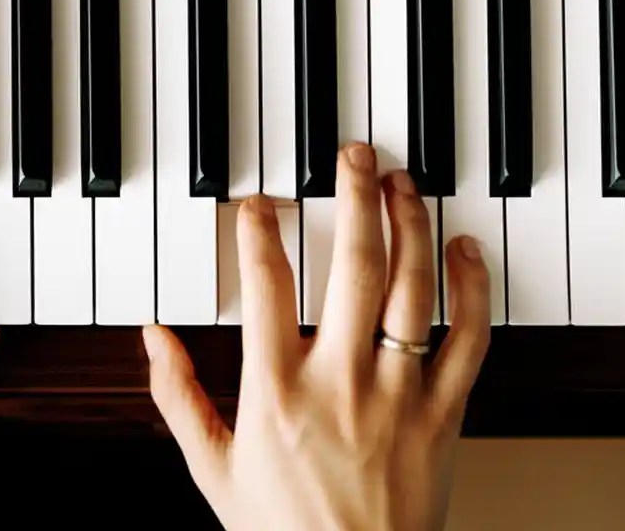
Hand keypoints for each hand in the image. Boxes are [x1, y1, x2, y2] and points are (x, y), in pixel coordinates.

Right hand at [144, 143, 489, 530]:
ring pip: (415, 288)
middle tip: (354, 155)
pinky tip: (463, 248)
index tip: (258, 203)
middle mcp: (340, 380)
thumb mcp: (210, 468)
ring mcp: (398, 393)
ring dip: (409, 224)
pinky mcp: (444, 413)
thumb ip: (176, 396)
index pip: (267, 284)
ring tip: (402, 182)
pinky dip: (473, 287)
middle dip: (355, 196)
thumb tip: (152, 336)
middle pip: (356, 264)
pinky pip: (470, 338)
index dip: (259, 230)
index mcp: (276, 391)